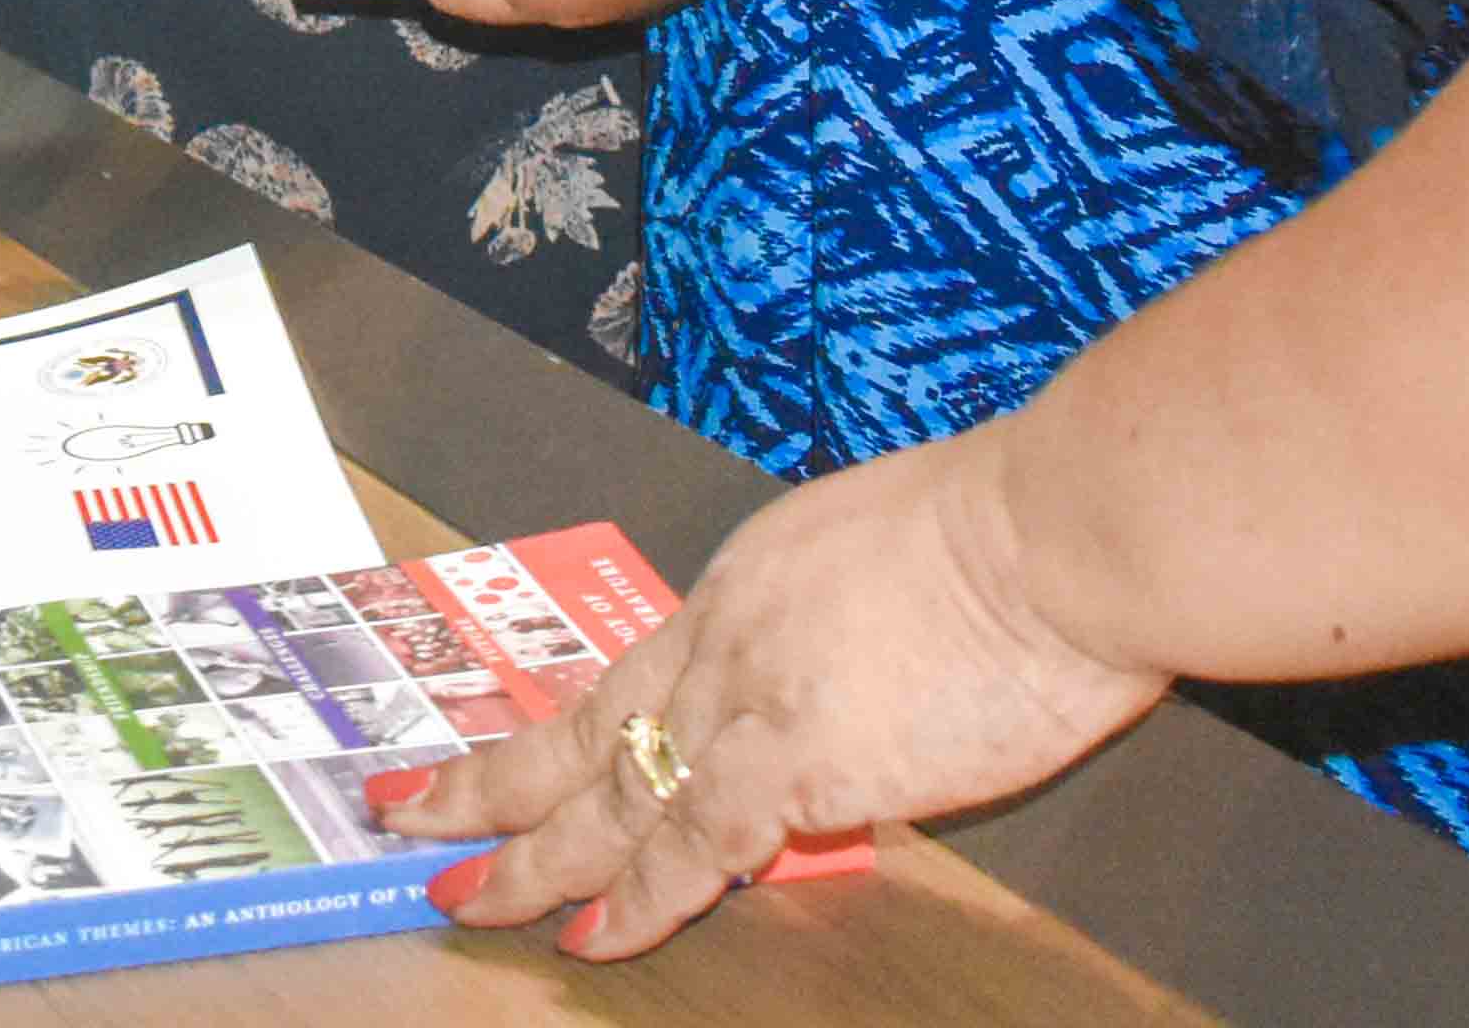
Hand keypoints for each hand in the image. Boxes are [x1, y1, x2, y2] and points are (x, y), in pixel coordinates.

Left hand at [380, 436, 1153, 959]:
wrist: (1056, 532)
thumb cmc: (1013, 534)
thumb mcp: (890, 557)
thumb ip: (844, 625)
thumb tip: (846, 680)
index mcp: (747, 582)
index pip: (633, 673)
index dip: (563, 724)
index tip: (506, 755)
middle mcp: (725, 634)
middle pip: (584, 725)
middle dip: (492, 783)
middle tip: (413, 818)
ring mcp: (749, 697)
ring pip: (613, 793)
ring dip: (534, 857)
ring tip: (464, 898)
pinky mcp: (796, 759)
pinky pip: (693, 844)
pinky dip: (642, 896)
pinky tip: (596, 936)